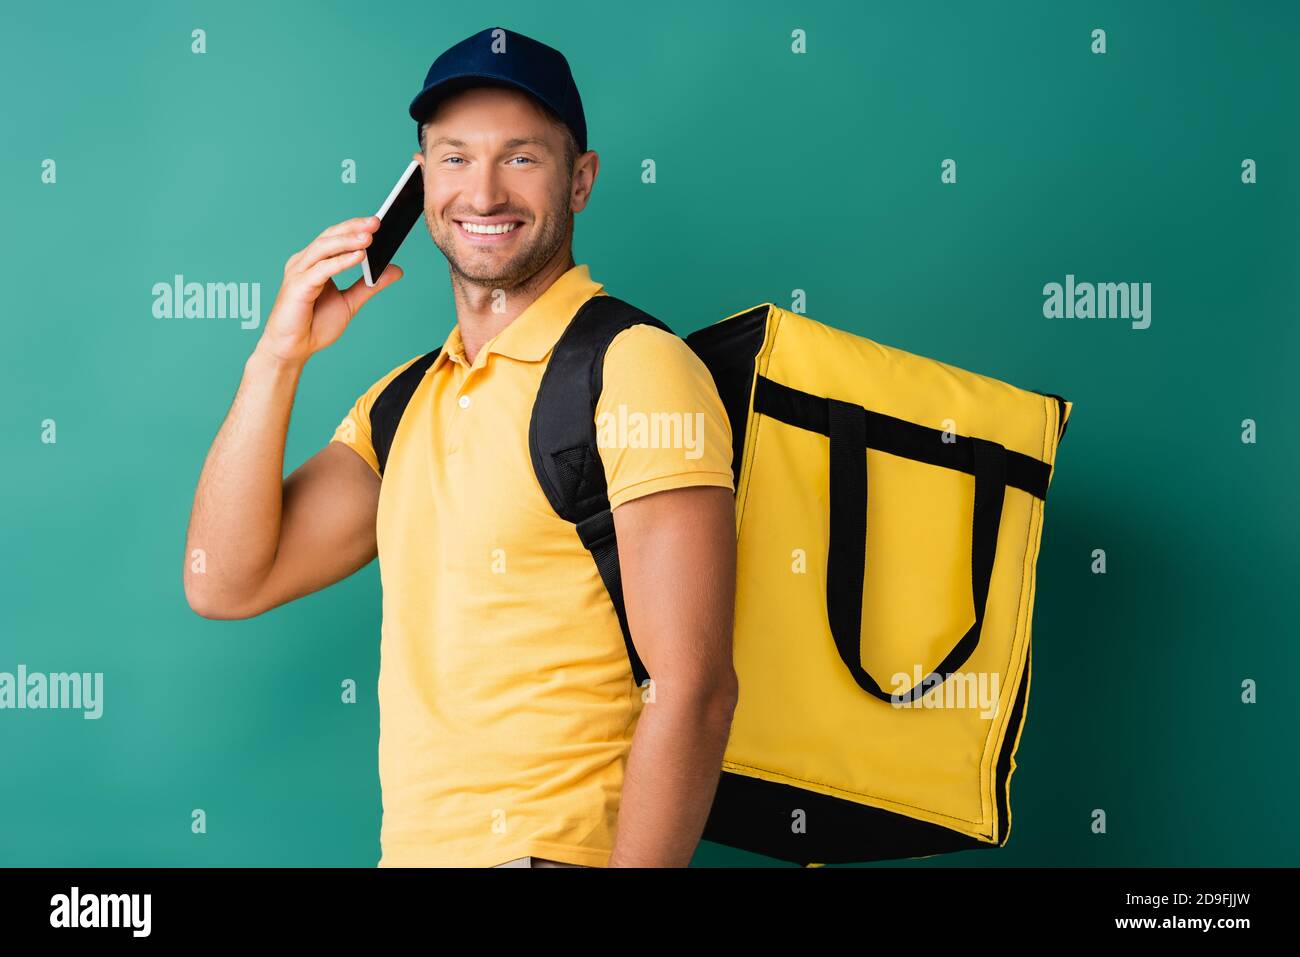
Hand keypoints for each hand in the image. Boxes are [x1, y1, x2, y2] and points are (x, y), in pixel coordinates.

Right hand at [257, 215, 401, 365]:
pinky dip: (341, 262)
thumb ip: (370, 285)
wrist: (294, 349)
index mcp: (314, 263)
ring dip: (348, 241)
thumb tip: (396, 269)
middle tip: (376, 222)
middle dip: (353, 228)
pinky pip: (322, 270)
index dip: (354, 227)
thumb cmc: (314, 325)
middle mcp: (303, 263)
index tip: (377, 221)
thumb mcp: (350, 302)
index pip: (335, 237)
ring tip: (370, 237)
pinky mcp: (297, 287)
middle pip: (329, 237)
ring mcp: (298, 273)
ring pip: (324, 248)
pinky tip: (359, 257)